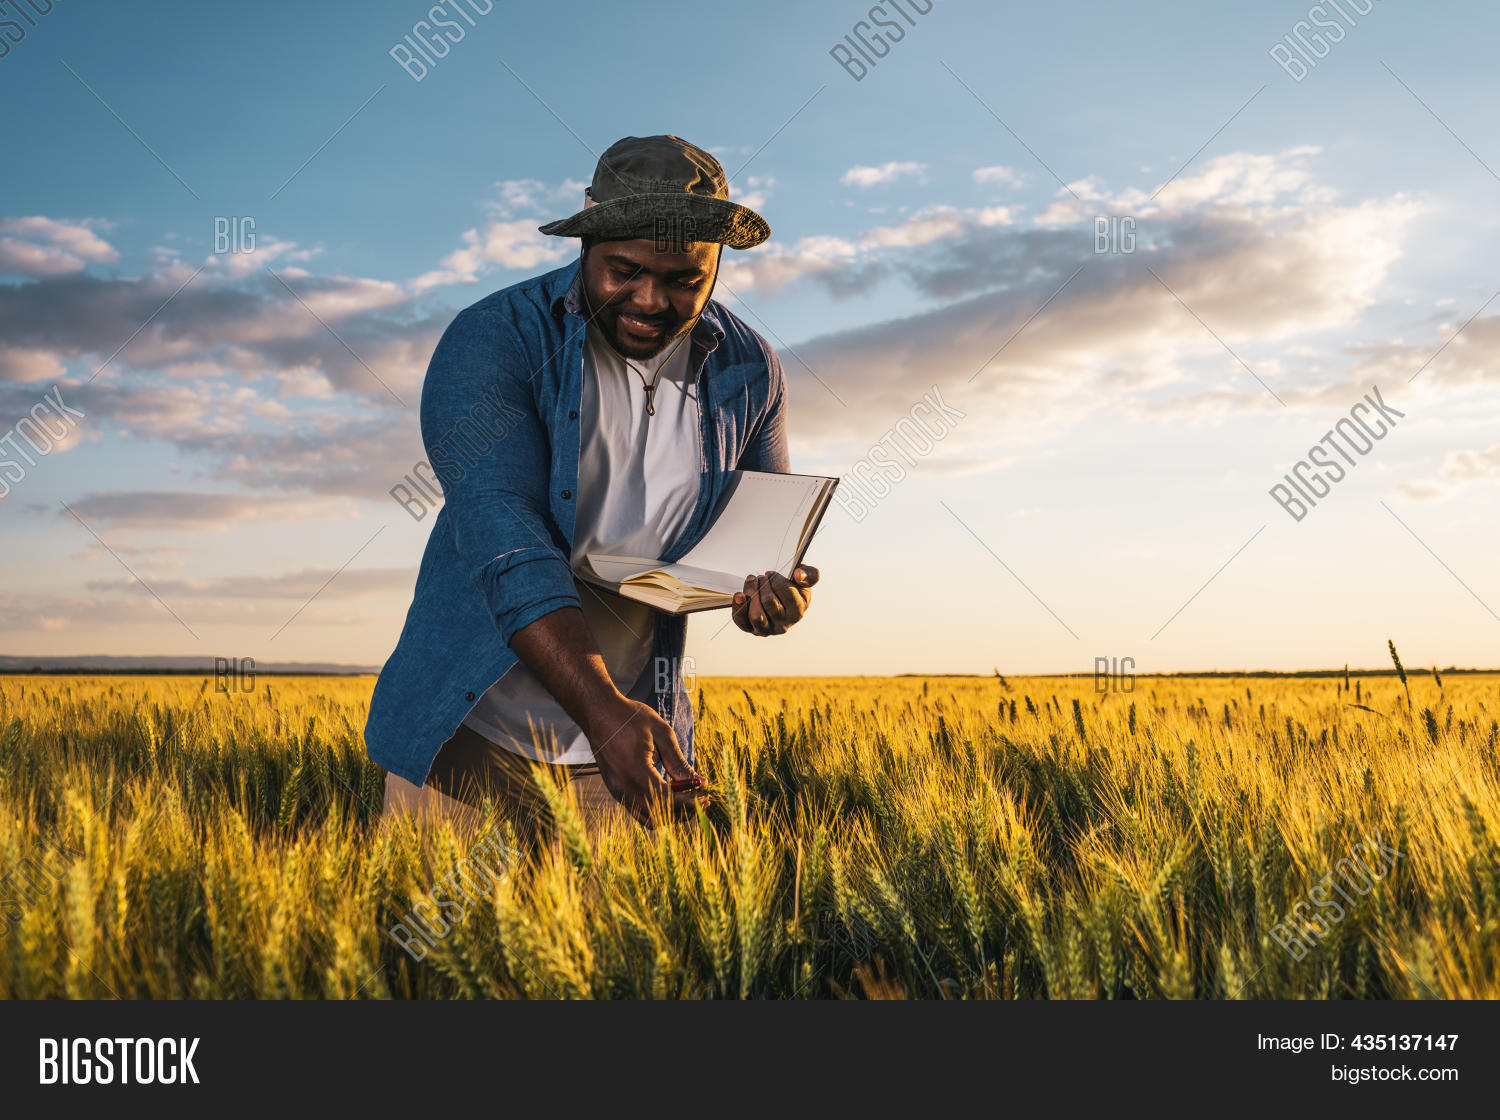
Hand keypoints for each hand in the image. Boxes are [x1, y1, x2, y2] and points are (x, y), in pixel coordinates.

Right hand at [582, 696, 706, 823]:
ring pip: (648, 818)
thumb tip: (699, 782)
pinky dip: (657, 808)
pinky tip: (671, 793)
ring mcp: (617, 791)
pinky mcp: (616, 791)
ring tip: (688, 798)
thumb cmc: (631, 718)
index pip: (666, 800)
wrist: (599, 714)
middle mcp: (623, 787)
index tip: (705, 797)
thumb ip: (679, 761)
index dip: (688, 803)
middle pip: (658, 816)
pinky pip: (639, 809)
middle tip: (701, 800)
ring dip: (670, 813)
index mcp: (636, 771)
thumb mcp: (662, 734)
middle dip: (682, 812)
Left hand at [731, 565, 818, 635]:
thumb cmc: (793, 589)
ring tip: (752, 582)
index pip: (787, 593)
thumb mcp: (806, 580)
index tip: (771, 574)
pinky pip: (741, 621)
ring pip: (756, 615)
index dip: (776, 579)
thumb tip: (798, 574)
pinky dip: (738, 607)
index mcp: (798, 612)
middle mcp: (783, 625)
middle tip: (762, 577)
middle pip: (769, 602)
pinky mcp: (750, 629)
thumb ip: (810, 574)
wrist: (780, 600)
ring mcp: (766, 629)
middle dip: (763, 584)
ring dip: (751, 592)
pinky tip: (739, 594)